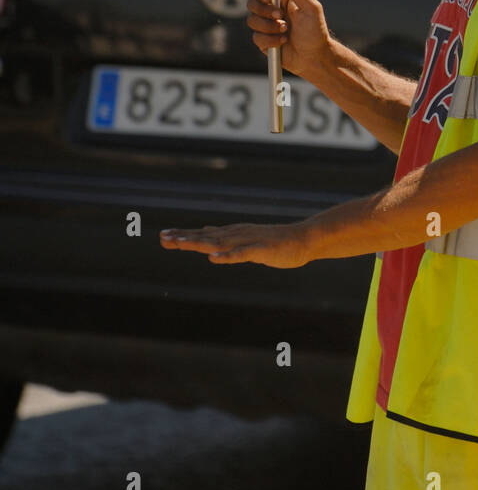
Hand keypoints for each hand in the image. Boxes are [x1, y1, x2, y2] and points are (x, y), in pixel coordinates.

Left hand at [159, 222, 309, 267]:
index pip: (203, 235)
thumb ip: (225, 236)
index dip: (183, 235)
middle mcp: (236, 235)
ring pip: (220, 243)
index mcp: (232, 234)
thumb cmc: (275, 241)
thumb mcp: (245, 238)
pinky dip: (227, 256)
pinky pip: (242, 254)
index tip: (163, 236)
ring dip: (199, 243)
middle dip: (184, 238)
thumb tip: (205, 232)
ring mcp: (248, 241)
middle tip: (163, 238)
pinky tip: (213, 258)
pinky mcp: (261, 249)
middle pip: (206, 237)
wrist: (302, 239)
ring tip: (181, 244)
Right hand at [246, 0, 331, 80]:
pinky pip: (256, 38)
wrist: (314, 58)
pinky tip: (283, 43)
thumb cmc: (316, 32)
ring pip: (252, 21)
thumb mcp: (311, 9)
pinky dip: (270, 40)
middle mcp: (271, 11)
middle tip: (281, 17)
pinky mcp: (263, 41)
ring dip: (269, 27)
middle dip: (264, 11)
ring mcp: (266, 26)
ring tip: (286, 32)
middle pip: (252, 3)